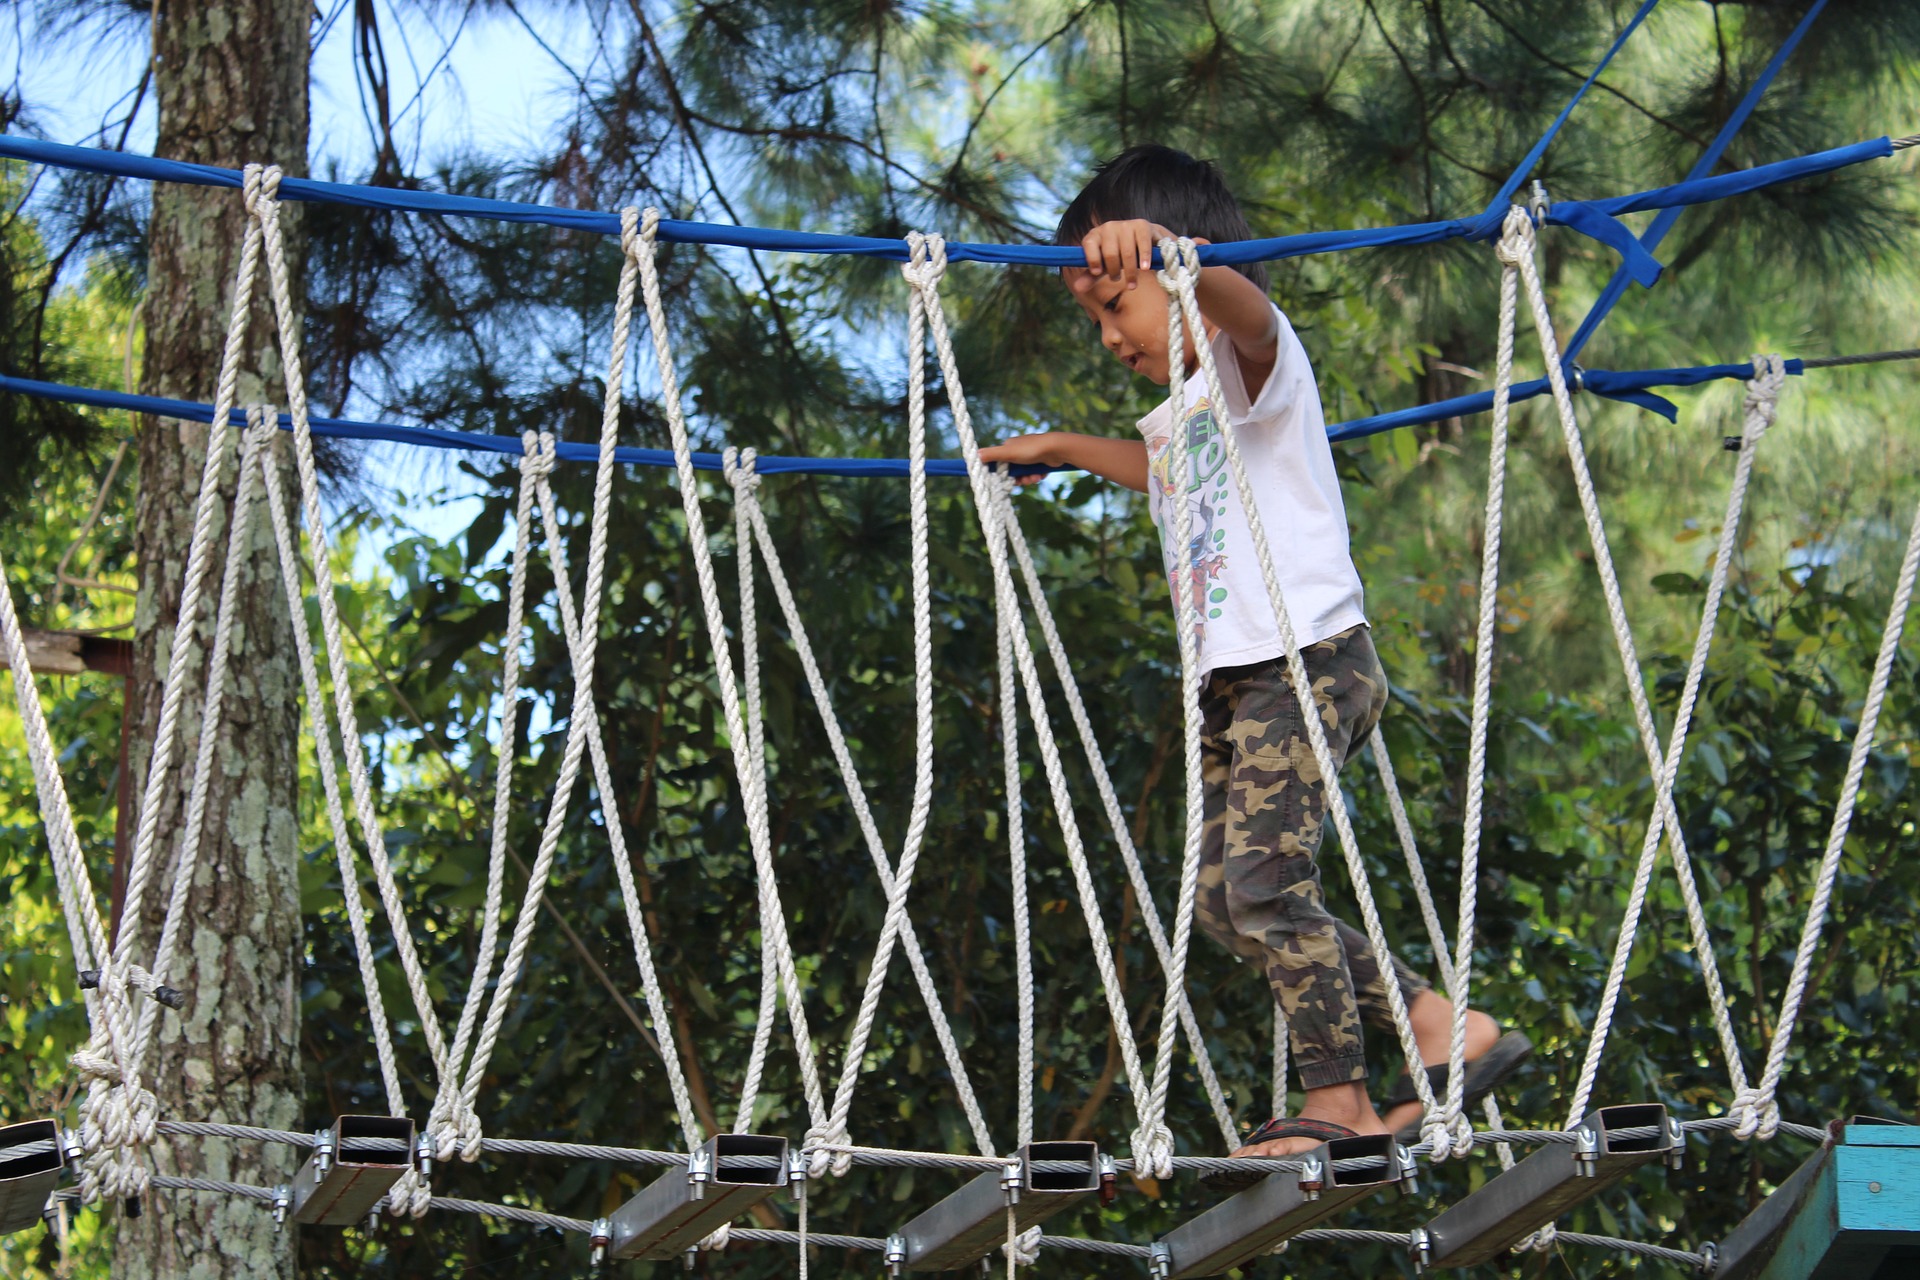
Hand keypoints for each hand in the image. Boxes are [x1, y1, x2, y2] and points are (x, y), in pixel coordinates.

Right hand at [976, 432, 1058, 484]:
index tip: (1004, 479)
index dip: (1002, 473)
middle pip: (1013, 471)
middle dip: (1018, 478)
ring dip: (1028, 479)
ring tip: (1034, 477)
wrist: (1056, 449)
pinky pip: (1034, 473)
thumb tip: (975, 454)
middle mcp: (1019, 450)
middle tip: (1023, 480)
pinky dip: (1036, 476)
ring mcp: (1030, 456)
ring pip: (1024, 474)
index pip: (1000, 463)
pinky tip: (1040, 475)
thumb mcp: (1008, 452)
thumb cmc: (1031, 449)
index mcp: (1009, 446)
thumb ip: (992, 454)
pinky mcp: (1040, 462)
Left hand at [1070, 220, 1209, 294]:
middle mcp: (1108, 227)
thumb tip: (1078, 288)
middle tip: (1117, 280)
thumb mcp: (1103, 266)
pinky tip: (1145, 268)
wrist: (1141, 239)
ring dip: (1130, 272)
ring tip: (1131, 285)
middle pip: (1110, 253)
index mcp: (1094, 236)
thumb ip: (1091, 276)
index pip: (1088, 245)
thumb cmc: (1117, 255)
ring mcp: (1125, 225)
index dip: (1092, 259)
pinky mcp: (1142, 225)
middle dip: (1114, 271)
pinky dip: (1144, 258)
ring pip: (1127, 252)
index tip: (1097, 273)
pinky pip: (1143, 244)